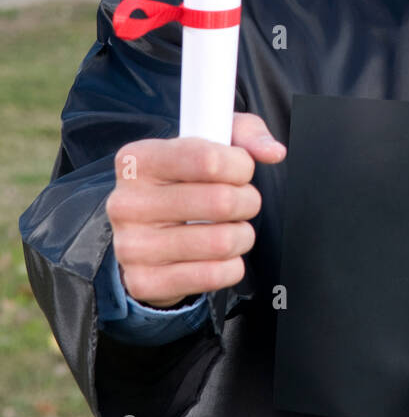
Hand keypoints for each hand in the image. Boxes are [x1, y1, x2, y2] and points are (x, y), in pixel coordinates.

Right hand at [106, 112, 285, 307]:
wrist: (150, 236)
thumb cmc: (184, 183)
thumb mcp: (211, 144)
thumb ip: (246, 134)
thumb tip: (273, 152)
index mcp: (138, 160)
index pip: (208, 159)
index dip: (240, 166)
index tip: (241, 170)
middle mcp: (126, 202)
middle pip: (220, 202)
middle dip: (247, 201)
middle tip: (241, 202)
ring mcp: (131, 246)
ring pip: (222, 242)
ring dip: (242, 235)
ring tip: (231, 229)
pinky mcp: (144, 281)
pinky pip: (214, 275)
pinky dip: (231, 266)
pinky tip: (217, 256)